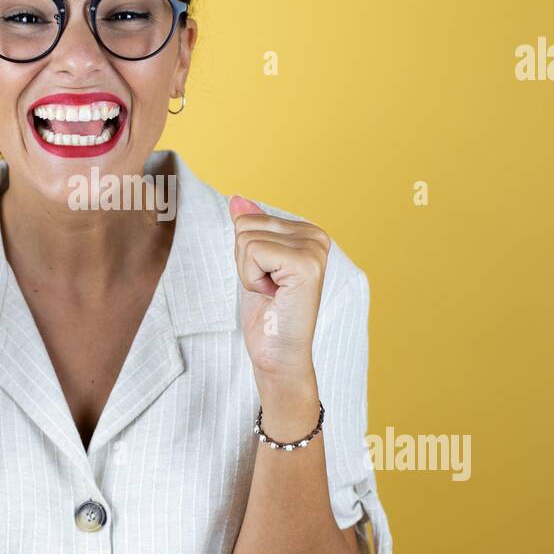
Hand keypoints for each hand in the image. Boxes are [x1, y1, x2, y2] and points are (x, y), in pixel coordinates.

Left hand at [229, 196, 329, 383]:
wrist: (278, 355)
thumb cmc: (267, 313)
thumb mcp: (252, 264)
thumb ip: (250, 229)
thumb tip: (237, 199)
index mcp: (307, 231)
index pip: (249, 219)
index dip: (245, 254)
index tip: (267, 279)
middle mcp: (316, 235)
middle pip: (246, 225)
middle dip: (245, 261)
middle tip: (268, 288)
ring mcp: (314, 249)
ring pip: (246, 238)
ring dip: (248, 272)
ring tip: (272, 293)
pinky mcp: (306, 263)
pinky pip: (252, 251)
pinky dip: (251, 278)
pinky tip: (273, 295)